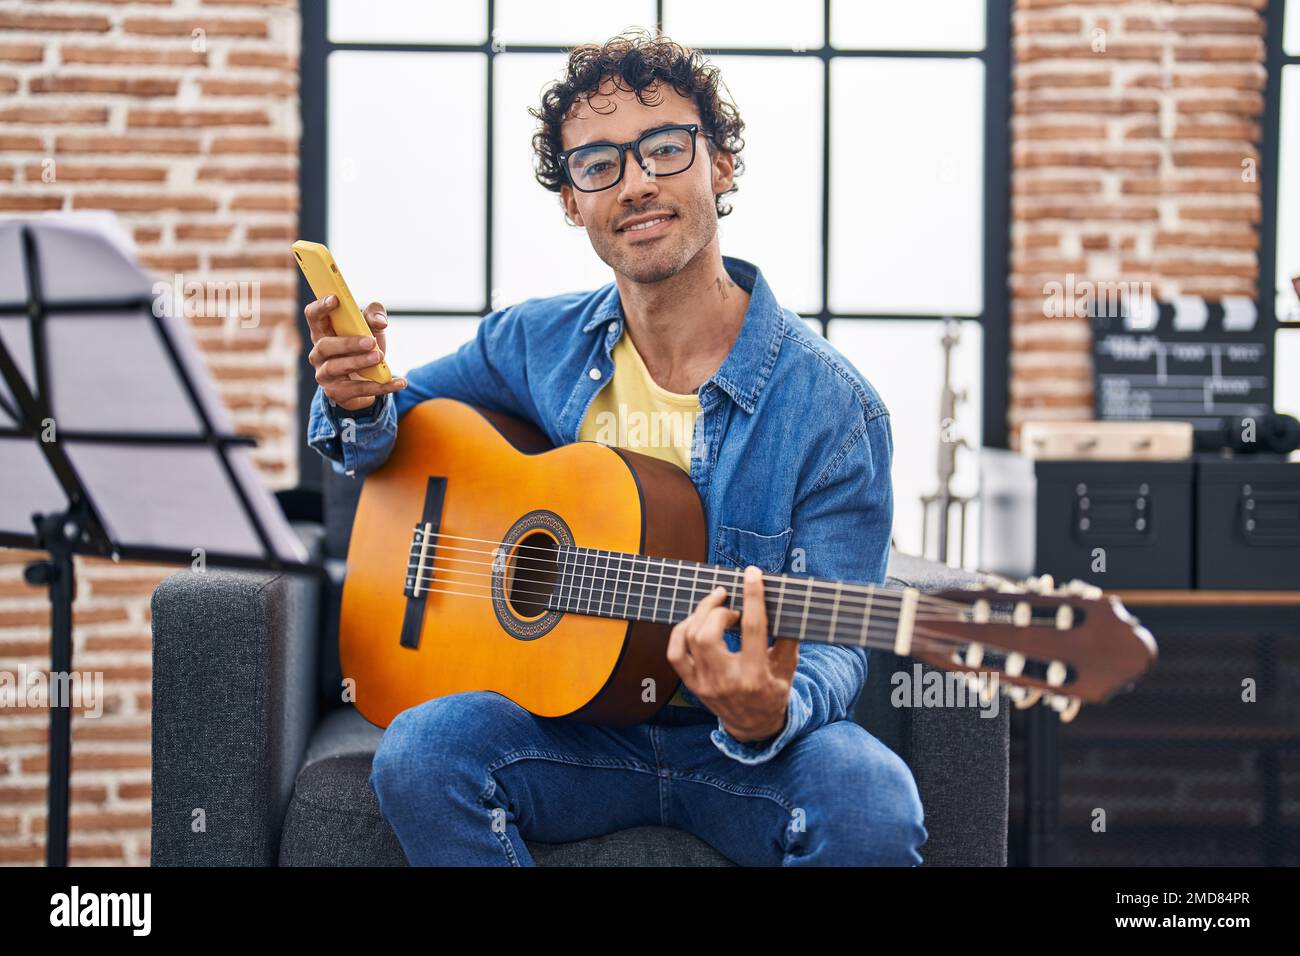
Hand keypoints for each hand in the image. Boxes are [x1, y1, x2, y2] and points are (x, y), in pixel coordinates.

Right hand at [305, 295, 407, 410]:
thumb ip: (375, 316)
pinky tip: (399, 382)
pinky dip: (380, 386)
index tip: (336, 299)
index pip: (313, 316)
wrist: (368, 380)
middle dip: (347, 343)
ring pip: (336, 368)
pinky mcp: (337, 393)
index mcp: (323, 332)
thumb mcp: (371, 329)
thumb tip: (381, 321)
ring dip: (359, 363)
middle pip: (325, 345)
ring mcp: (325, 374)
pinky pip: (358, 390)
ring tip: (379, 358)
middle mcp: (318, 353)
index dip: (321, 306)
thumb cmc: (364, 348)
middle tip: (370, 342)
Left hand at [666, 565, 797, 742]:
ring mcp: (704, 684)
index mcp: (755, 675)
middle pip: (707, 635)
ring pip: (688, 640)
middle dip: (718, 610)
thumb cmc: (773, 691)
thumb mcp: (788, 667)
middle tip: (732, 605)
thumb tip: (785, 601)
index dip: (752, 597)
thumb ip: (787, 636)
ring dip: (699, 614)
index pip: (753, 629)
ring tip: (716, 605)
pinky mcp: (692, 684)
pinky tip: (695, 621)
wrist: (754, 726)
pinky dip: (681, 631)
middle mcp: (726, 680)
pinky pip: (674, 653)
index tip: (752, 574)